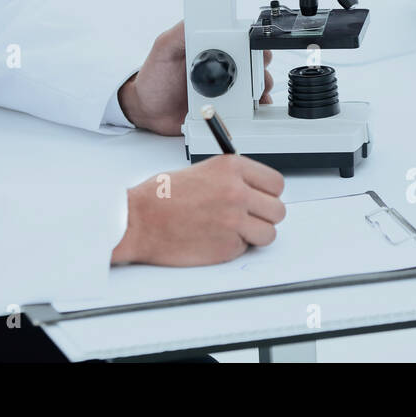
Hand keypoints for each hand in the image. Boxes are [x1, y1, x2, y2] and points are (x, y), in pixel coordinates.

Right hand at [110, 155, 286, 265]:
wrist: (138, 221)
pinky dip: (233, 247)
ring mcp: (234, 221)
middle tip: (248, 217)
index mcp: (231, 168)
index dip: (268, 193)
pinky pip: (245, 248)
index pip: (275, 183)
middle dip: (264, 216)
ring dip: (254, 234)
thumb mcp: (201, 171)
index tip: (261, 198)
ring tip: (231, 230)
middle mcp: (236, 192)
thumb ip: (231, 178)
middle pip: (278, 210)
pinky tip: (213, 238)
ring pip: (269, 233)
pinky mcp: (226, 247)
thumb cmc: (160, 197)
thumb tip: (253, 190)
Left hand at [118, 20, 273, 136]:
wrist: (147, 109)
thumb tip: (201, 18)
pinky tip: (255, 106)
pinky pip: (248, 107)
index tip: (254, 50)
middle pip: (255, 61)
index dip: (252, 43)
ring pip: (256, 84)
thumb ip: (181, 32)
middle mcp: (222, 64)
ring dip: (261, 87)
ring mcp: (227, 86)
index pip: (241, 38)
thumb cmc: (154, 76)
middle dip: (261, 66)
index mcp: (211, 45)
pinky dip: (256, 106)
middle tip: (256, 75)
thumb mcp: (164, 47)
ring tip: (256, 93)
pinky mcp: (227, 107)